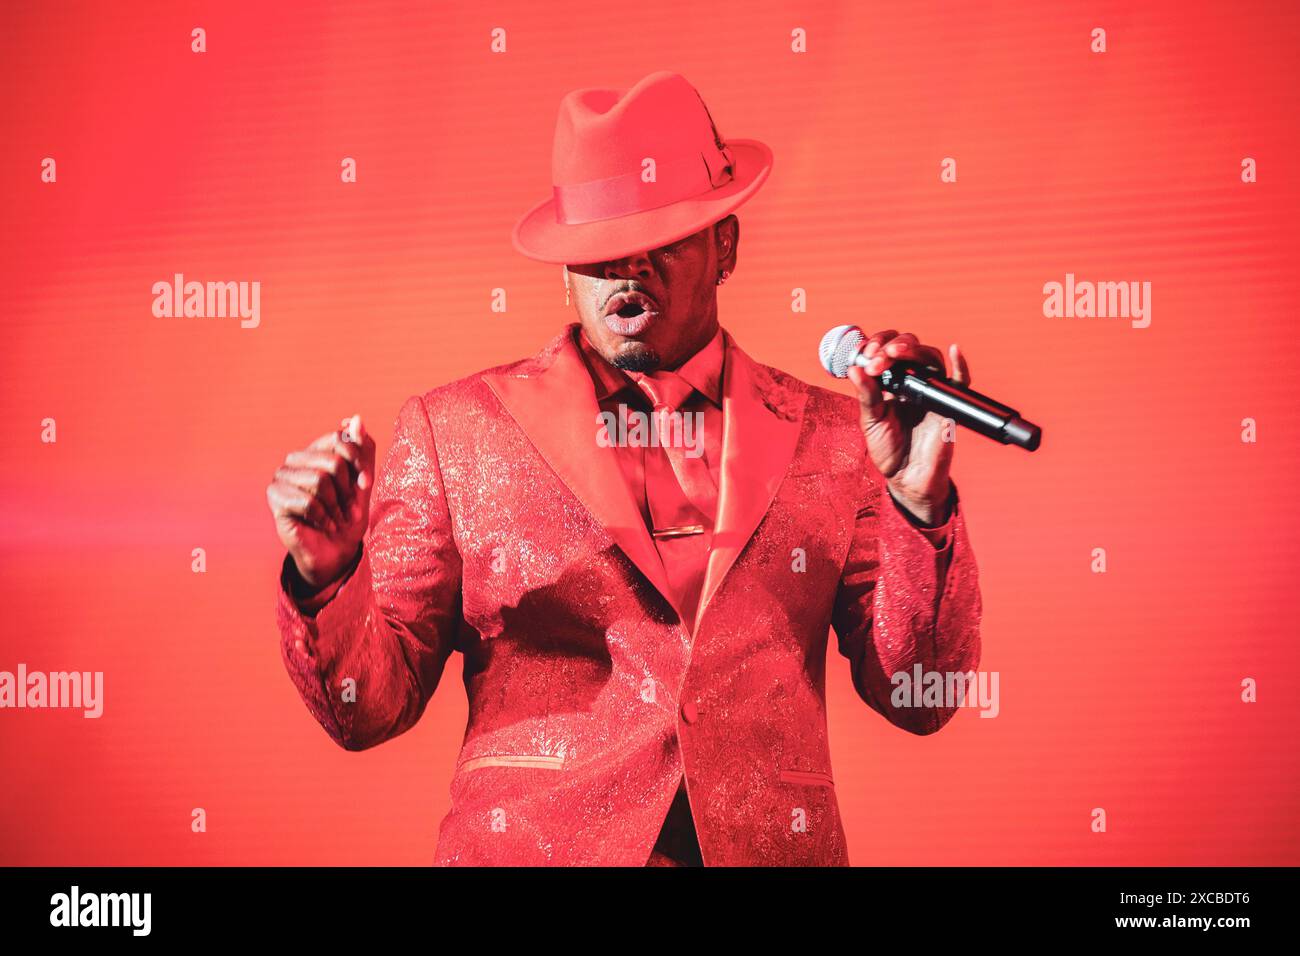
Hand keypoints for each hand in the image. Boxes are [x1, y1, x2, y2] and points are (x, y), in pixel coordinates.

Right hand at [266, 415, 376, 589]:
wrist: (336, 551)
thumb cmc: (348, 516)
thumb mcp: (363, 483)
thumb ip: (362, 450)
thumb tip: (354, 418)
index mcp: (316, 450)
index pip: (339, 439)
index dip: (358, 462)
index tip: (366, 485)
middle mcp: (295, 459)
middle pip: (332, 461)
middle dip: (348, 490)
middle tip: (349, 510)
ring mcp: (282, 478)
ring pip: (319, 480)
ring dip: (336, 506)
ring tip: (337, 519)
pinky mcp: (275, 498)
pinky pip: (306, 500)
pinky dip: (322, 516)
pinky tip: (324, 525)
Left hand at [846, 331, 970, 525]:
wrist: (906, 477)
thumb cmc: (888, 449)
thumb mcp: (870, 421)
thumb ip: (865, 396)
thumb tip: (854, 369)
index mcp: (891, 382)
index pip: (887, 351)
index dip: (877, 345)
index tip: (866, 353)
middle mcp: (912, 382)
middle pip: (909, 348)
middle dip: (892, 345)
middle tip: (879, 356)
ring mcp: (931, 391)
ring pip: (930, 358)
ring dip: (913, 350)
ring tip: (893, 354)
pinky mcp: (949, 405)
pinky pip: (960, 381)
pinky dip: (960, 364)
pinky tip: (954, 351)